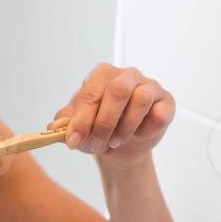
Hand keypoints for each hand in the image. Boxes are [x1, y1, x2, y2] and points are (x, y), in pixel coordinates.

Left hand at [49, 63, 174, 166]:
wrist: (121, 146)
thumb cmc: (98, 130)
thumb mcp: (78, 128)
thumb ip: (65, 124)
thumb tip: (54, 127)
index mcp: (102, 74)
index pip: (91, 93)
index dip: (81, 119)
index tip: (72, 141)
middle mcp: (127, 75)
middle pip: (117, 91)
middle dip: (104, 122)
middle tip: (95, 144)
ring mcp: (150, 86)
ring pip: (141, 99)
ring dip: (125, 127)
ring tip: (114, 142)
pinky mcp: (166, 102)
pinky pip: (159, 114)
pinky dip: (146, 129)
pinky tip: (138, 136)